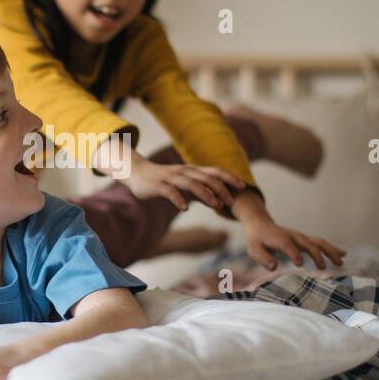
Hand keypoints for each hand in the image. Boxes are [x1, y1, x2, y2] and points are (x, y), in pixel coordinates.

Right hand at [122, 154, 247, 211]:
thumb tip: (217, 200)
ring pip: (191, 184)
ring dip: (205, 194)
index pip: (214, 171)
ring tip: (216, 205)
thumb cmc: (163, 180)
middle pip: (206, 178)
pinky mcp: (158, 186)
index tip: (242, 186)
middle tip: (230, 201)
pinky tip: (184, 209)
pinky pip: (170, 192)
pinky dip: (178, 199)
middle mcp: (184, 172)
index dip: (229, 177)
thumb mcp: (184, 183)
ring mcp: (171, 178)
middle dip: (220, 188)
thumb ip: (199, 190)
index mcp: (191, 170)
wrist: (136, 173)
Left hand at [231, 191, 344, 270]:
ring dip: (329, 251)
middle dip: (316, 255)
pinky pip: (320, 242)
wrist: (260, 225)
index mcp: (279, 238)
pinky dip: (331, 248)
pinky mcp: (304, 239)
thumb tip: (273, 267)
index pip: (288, 246)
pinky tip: (342, 254)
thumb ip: (263, 258)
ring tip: (340, 261)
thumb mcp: (253, 249)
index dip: (293, 253)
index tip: (299, 263)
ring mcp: (300, 237)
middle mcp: (293, 236)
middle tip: (323, 268)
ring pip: (318, 242)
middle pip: (307, 244)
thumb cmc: (257, 240)